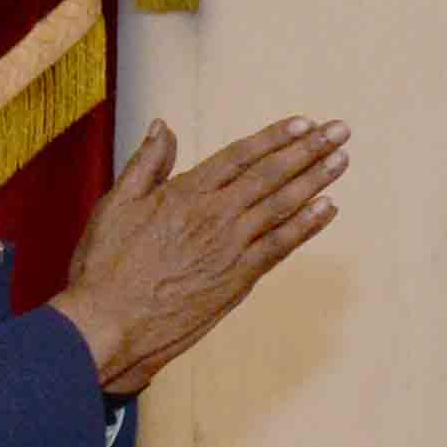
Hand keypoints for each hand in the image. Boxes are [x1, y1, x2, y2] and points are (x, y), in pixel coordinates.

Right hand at [49, 115, 348, 394]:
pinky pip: (280, 246)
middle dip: (308, 150)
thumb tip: (162, 126)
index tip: (304, 122)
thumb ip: (146, 163)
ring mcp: (230, 248)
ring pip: (281, 206)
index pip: (240, 155)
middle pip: (270, 175)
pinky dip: (306, 226)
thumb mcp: (116, 203)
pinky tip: (328, 208)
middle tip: (340, 130)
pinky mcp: (238, 280)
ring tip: (342, 159)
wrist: (109, 324)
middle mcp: (215, 215)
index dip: (275, 137)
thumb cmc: (105, 266)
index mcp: (185, 192)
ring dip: (315, 180)